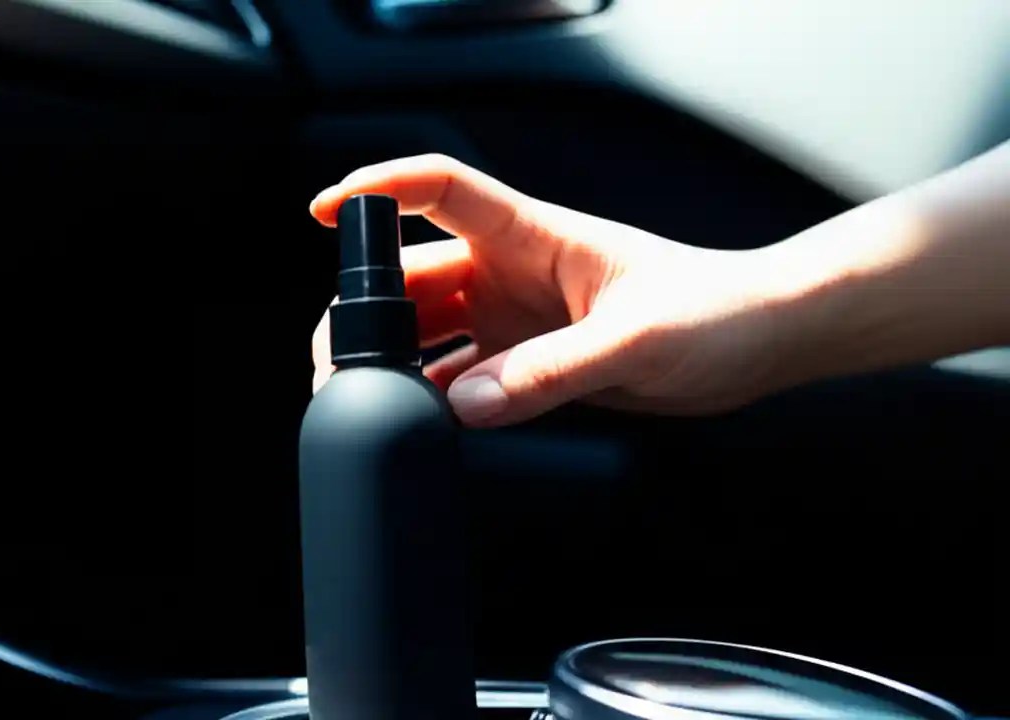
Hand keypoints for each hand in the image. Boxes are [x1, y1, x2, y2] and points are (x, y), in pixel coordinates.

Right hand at [309, 154, 798, 426]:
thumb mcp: (636, 339)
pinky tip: (424, 422)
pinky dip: (436, 399)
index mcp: (532, 234)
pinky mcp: (528, 362)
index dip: (378, 191)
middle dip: (366, 308)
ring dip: (395, 361)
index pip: (437, 190)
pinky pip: (462, 377)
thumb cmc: (717, 310)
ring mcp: (516, 319)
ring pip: (428, 331)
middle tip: (340, 359)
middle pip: (411, 275)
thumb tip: (465, 403)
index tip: (327, 212)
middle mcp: (511, 271)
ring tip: (374, 399)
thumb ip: (551, 372)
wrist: (758, 341)